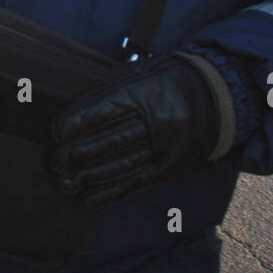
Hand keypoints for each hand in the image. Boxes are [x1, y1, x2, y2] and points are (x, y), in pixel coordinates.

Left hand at [51, 54, 222, 208]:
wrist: (216, 99)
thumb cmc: (169, 81)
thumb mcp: (143, 74)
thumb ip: (111, 90)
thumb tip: (74, 111)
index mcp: (145, 94)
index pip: (105, 110)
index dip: (78, 122)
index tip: (57, 132)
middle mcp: (155, 122)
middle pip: (109, 141)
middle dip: (77, 153)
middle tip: (56, 161)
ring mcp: (163, 148)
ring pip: (119, 165)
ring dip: (87, 176)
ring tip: (64, 181)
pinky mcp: (168, 168)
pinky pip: (135, 183)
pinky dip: (109, 193)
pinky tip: (87, 199)